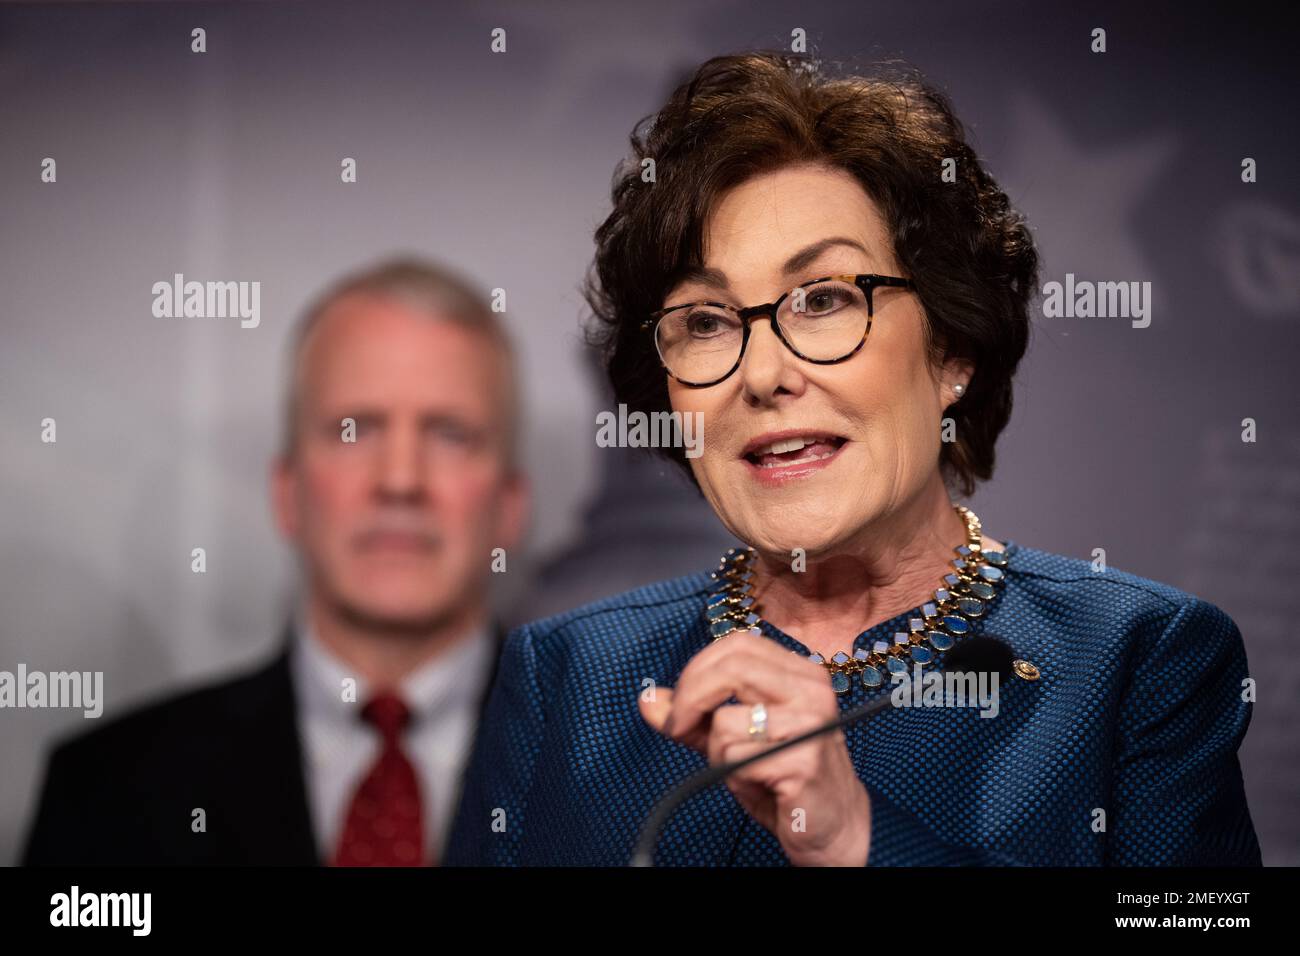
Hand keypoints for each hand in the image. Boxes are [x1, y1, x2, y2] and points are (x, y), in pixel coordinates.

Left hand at [639, 630, 871, 865]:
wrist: (835, 829)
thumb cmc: (784, 780)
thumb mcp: (734, 740)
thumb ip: (694, 718)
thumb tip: (648, 698)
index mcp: (800, 673)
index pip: (736, 646)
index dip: (696, 670)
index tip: (679, 706)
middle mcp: (811, 689)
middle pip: (730, 667)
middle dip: (690, 698)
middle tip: (676, 727)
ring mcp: (811, 724)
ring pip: (726, 720)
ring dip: (716, 752)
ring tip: (741, 770)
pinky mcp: (804, 761)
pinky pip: (735, 759)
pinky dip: (732, 777)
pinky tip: (759, 787)